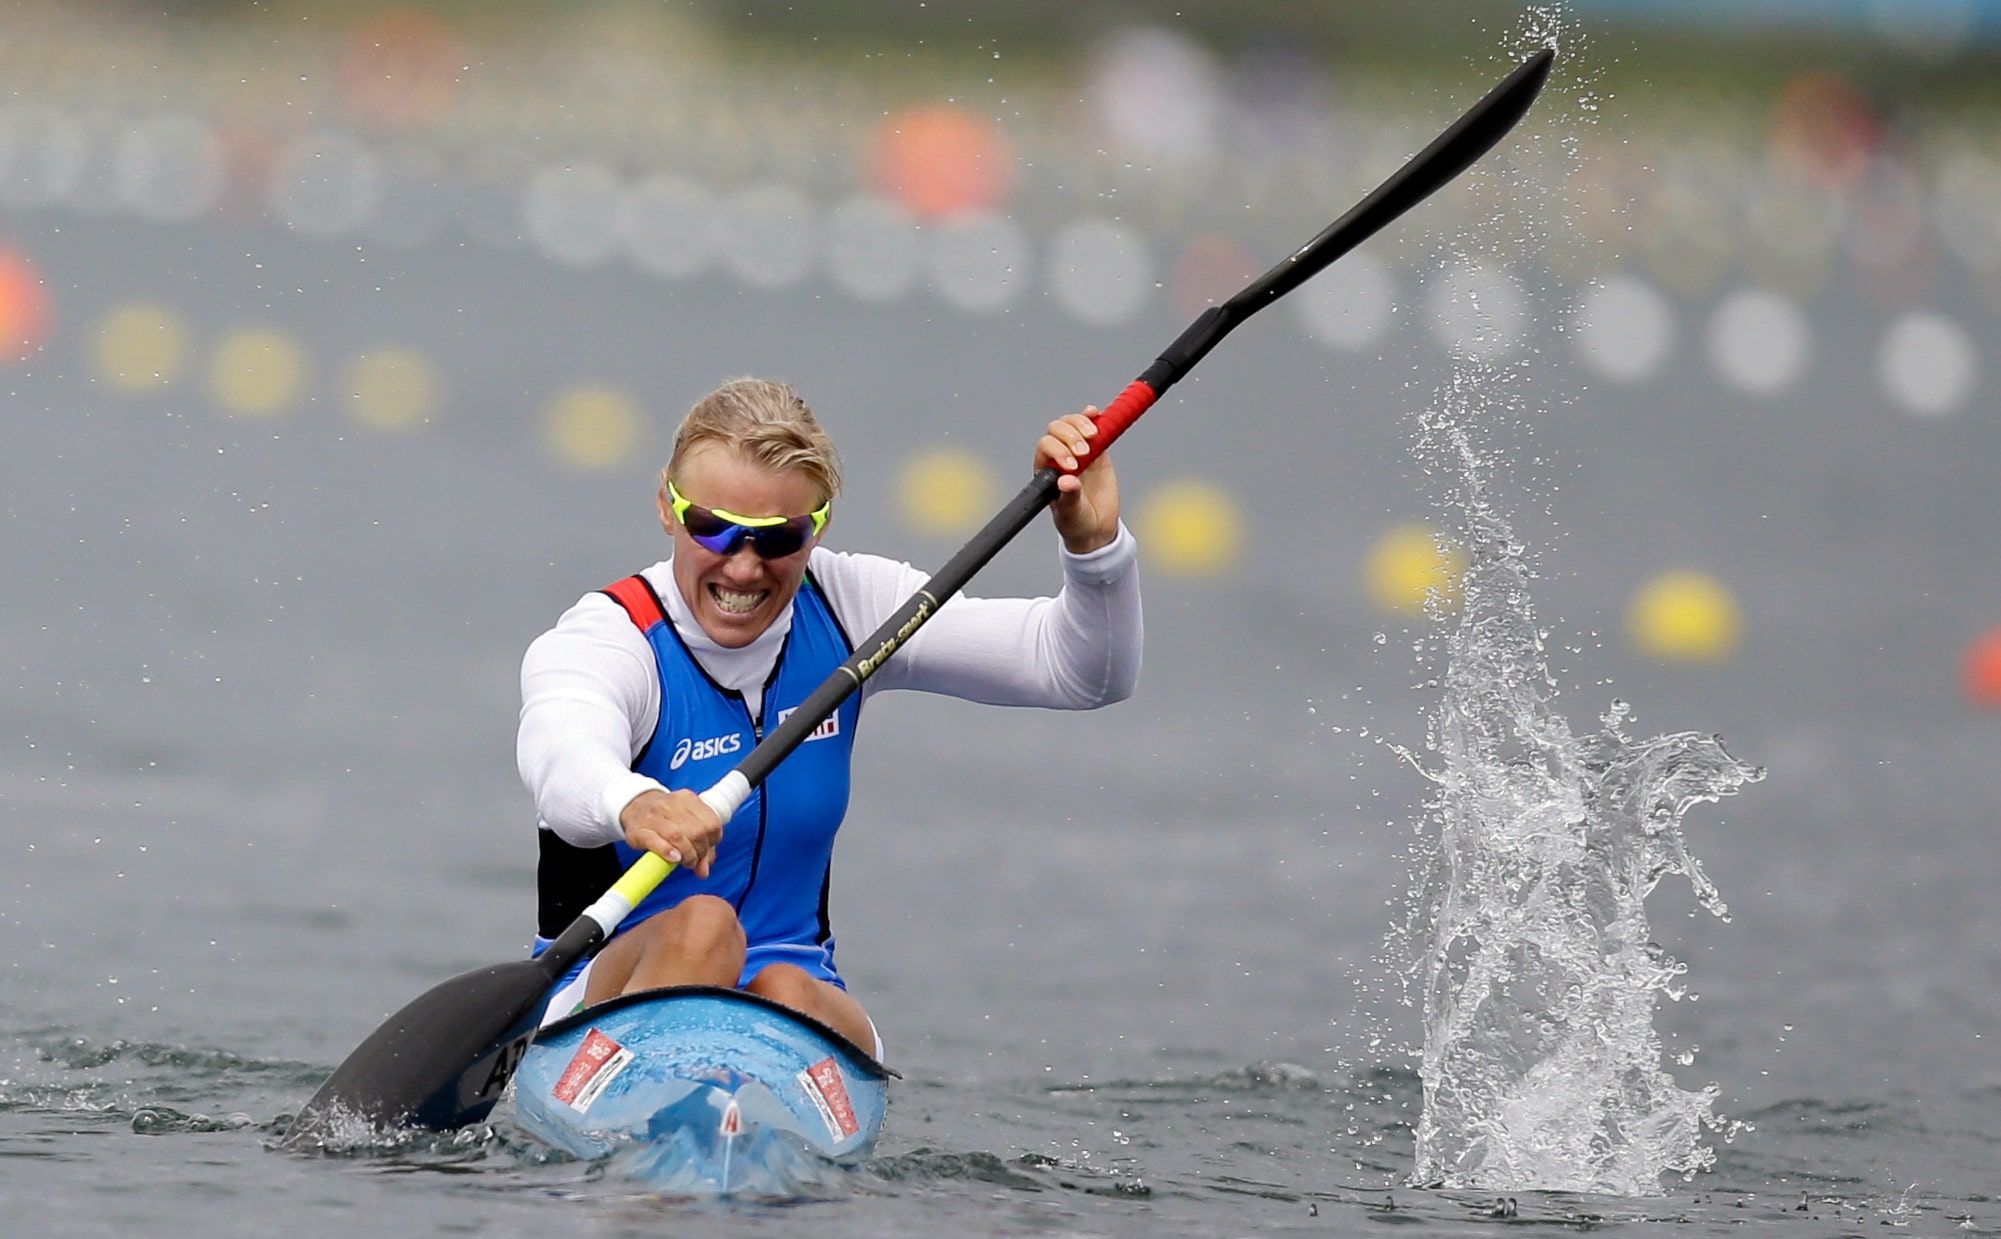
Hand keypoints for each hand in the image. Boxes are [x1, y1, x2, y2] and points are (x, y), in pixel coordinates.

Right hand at [619, 788, 722, 878]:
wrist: (635, 808)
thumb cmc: (667, 819)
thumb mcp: (688, 825)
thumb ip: (702, 847)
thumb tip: (704, 871)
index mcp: (688, 799)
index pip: (712, 823)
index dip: (713, 841)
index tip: (707, 849)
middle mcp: (671, 804)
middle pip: (697, 831)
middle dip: (700, 851)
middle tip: (694, 860)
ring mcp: (653, 816)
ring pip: (678, 836)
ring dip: (687, 854)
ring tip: (686, 862)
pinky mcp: (638, 830)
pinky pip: (655, 841)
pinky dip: (668, 852)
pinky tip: (674, 858)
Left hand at [1034, 408, 1119, 554]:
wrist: (1097, 528)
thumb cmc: (1076, 521)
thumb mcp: (1071, 513)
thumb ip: (1069, 496)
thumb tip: (1066, 481)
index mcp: (1046, 469)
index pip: (1046, 447)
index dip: (1058, 450)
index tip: (1072, 466)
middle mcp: (1059, 456)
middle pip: (1057, 430)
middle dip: (1069, 436)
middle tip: (1084, 453)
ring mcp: (1078, 450)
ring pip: (1071, 423)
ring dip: (1080, 424)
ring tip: (1093, 436)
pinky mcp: (1098, 450)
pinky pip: (1092, 427)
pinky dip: (1091, 417)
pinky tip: (1095, 413)